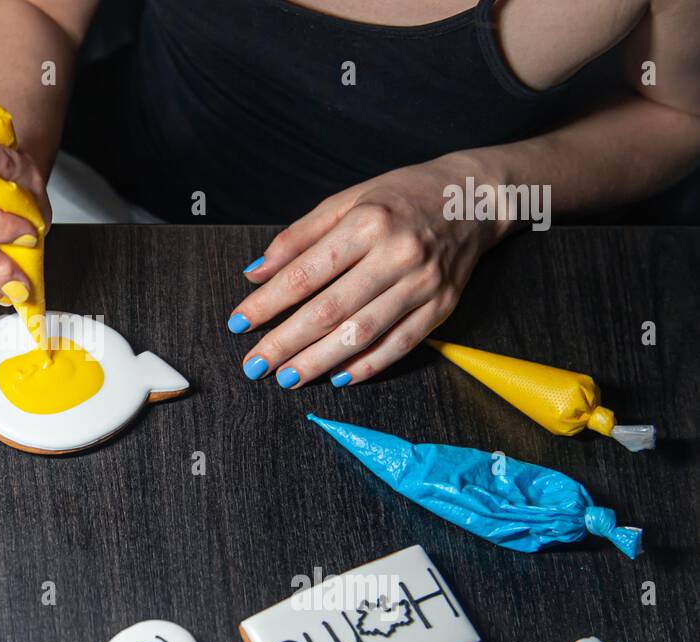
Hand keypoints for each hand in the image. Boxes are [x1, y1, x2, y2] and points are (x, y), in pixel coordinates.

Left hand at [229, 154, 504, 387]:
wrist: (472, 198)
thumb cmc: (401, 196)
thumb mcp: (346, 201)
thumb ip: (298, 238)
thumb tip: (255, 273)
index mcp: (367, 223)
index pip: (305, 274)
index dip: (267, 302)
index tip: (239, 323)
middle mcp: (396, 255)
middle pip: (329, 310)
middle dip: (285, 342)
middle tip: (254, 364)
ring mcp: (423, 284)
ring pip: (361, 334)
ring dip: (319, 361)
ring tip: (287, 377)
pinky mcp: (441, 306)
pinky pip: (399, 345)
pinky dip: (366, 365)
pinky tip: (336, 376)